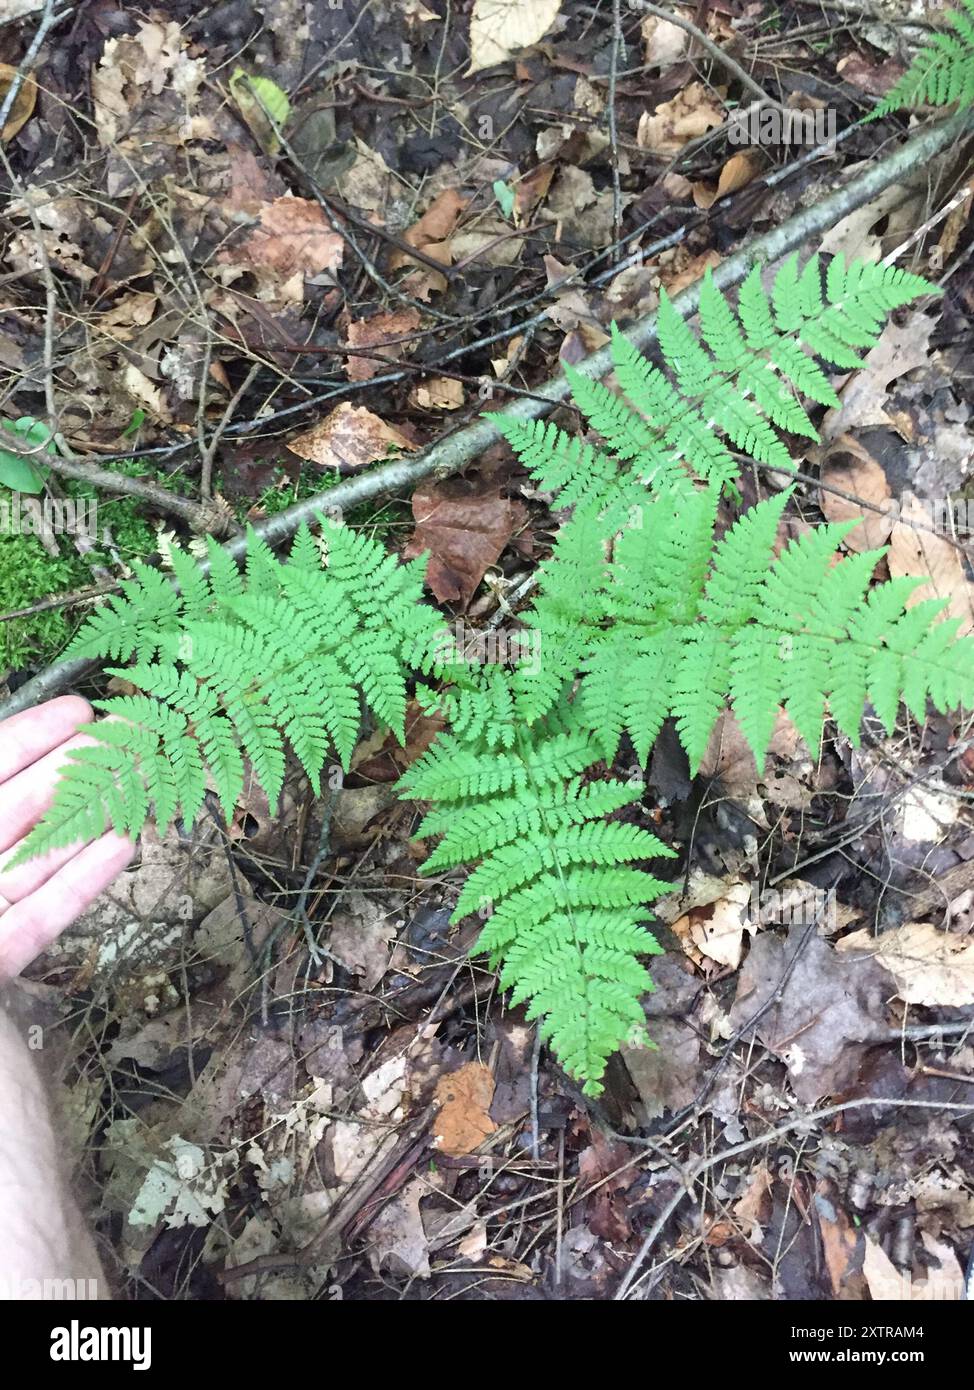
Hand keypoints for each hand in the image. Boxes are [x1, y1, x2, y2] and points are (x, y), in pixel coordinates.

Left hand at [0, 696, 133, 978]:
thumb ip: (13, 878)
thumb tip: (95, 831)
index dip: (16, 742)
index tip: (73, 714)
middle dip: (60, 773)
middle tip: (122, 739)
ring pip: (25, 859)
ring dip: (84, 822)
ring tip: (139, 784)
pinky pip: (34, 916)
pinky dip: (78, 884)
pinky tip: (123, 849)